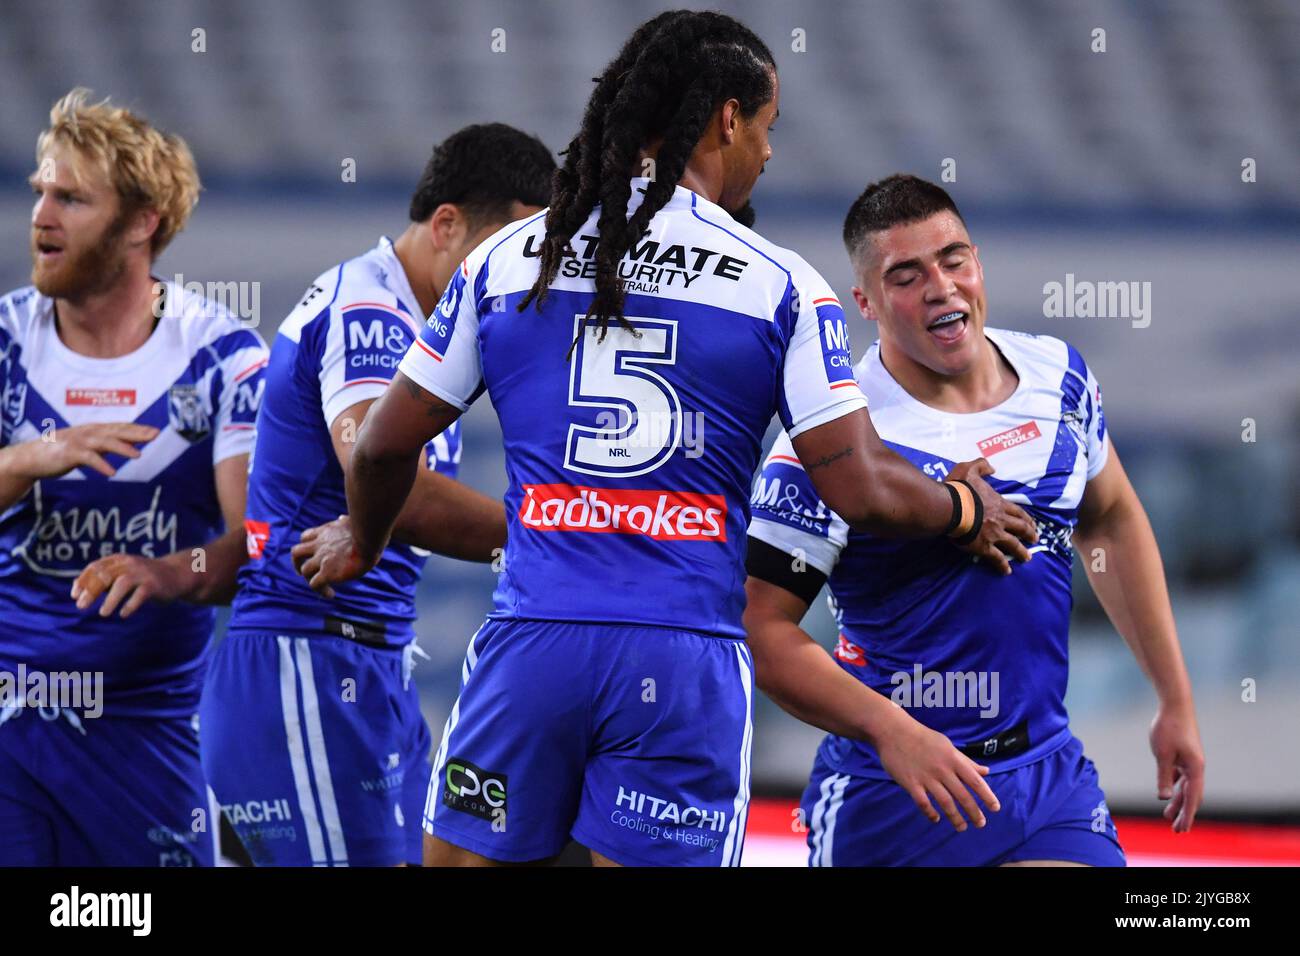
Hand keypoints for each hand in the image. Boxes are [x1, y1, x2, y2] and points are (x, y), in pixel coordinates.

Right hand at [9, 423, 158, 479]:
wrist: (33, 457)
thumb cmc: (64, 451)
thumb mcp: (90, 446)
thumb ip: (109, 445)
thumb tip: (133, 445)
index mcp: (95, 430)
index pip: (121, 427)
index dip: (138, 429)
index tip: (156, 431)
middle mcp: (89, 432)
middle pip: (117, 431)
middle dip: (136, 433)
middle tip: (154, 435)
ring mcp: (79, 441)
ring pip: (104, 442)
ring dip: (122, 448)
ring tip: (138, 455)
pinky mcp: (69, 453)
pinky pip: (88, 458)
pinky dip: (100, 464)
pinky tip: (111, 472)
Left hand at [71, 553, 184, 618]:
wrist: (177, 574)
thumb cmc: (144, 576)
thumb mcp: (122, 572)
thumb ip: (102, 579)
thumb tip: (75, 589)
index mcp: (119, 560)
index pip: (96, 567)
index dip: (83, 580)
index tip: (74, 595)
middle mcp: (129, 564)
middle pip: (105, 575)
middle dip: (91, 591)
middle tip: (81, 606)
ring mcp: (143, 574)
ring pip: (122, 584)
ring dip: (110, 600)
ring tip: (103, 613)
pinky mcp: (154, 585)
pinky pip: (140, 595)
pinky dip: (130, 605)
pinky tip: (123, 614)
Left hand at [291, 515, 372, 597]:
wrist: (370, 538)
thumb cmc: (368, 529)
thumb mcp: (352, 521)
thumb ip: (344, 521)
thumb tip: (341, 518)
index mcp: (326, 532)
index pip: (306, 537)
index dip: (307, 546)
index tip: (314, 554)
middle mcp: (320, 544)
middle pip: (296, 552)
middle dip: (297, 563)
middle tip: (302, 572)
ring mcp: (322, 558)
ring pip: (304, 570)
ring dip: (309, 579)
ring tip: (322, 587)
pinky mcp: (327, 572)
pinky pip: (315, 584)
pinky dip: (321, 591)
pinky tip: (330, 595)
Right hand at [876, 707, 1000, 830]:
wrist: (893, 731)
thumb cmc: (922, 737)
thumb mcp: (947, 745)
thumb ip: (966, 761)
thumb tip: (986, 771)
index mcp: (953, 759)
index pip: (975, 781)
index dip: (987, 796)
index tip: (995, 809)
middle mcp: (942, 770)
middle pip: (962, 795)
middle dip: (973, 812)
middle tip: (981, 824)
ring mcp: (926, 777)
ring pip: (945, 802)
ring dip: (955, 817)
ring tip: (962, 827)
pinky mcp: (911, 783)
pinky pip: (923, 803)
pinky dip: (930, 813)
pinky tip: (936, 819)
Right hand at [948, 458, 1037, 574]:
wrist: (950, 507)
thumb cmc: (959, 489)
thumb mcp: (969, 469)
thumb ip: (981, 465)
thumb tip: (992, 468)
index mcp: (998, 503)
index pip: (1018, 512)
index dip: (1026, 518)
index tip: (1033, 524)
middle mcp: (1000, 519)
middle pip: (1020, 528)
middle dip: (1029, 534)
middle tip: (1035, 540)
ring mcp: (994, 534)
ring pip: (1013, 544)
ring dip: (1021, 551)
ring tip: (1027, 558)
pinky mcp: (984, 547)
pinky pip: (997, 558)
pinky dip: (1003, 565)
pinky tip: (1006, 571)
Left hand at [1149, 702, 1204, 831]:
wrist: (1175, 704)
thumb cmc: (1168, 727)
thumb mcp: (1163, 753)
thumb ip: (1163, 776)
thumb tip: (1163, 797)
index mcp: (1195, 768)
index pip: (1191, 798)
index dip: (1186, 815)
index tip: (1181, 829)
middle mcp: (1196, 767)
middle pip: (1191, 796)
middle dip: (1183, 813)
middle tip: (1176, 830)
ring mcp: (1190, 761)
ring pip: (1184, 787)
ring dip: (1177, 802)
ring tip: (1168, 816)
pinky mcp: (1183, 755)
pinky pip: (1180, 777)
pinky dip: (1174, 787)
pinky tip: (1167, 794)